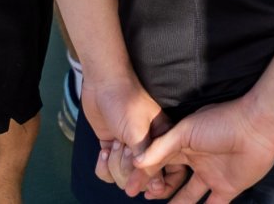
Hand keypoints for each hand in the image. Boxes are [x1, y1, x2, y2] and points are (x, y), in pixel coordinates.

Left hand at [85, 73, 183, 198]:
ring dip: (114, 164)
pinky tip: (104, 149)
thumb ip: (147, 163)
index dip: (160, 184)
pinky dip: (103, 164)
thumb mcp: (138, 135)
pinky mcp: (112, 148)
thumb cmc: (126, 104)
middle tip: (124, 148)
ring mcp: (128, 150)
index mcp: (163, 143)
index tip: (148, 189)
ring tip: (114, 144)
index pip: (170, 173)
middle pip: (141, 180)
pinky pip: (107, 172)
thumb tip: (156, 189)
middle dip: (127, 169)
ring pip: (123, 178)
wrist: (103, 83)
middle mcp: (148, 149)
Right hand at [135, 97, 273, 203]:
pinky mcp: (228, 188)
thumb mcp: (186, 131)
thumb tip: (137, 162)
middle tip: (142, 199)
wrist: (259, 126)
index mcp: (185, 143)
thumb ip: (162, 147)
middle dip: (158, 190)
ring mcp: (212, 175)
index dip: (144, 174)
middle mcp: (197, 160)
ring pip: (189, 196)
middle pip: (173, 179)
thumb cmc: (222, 121)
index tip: (129, 186)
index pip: (160, 161)